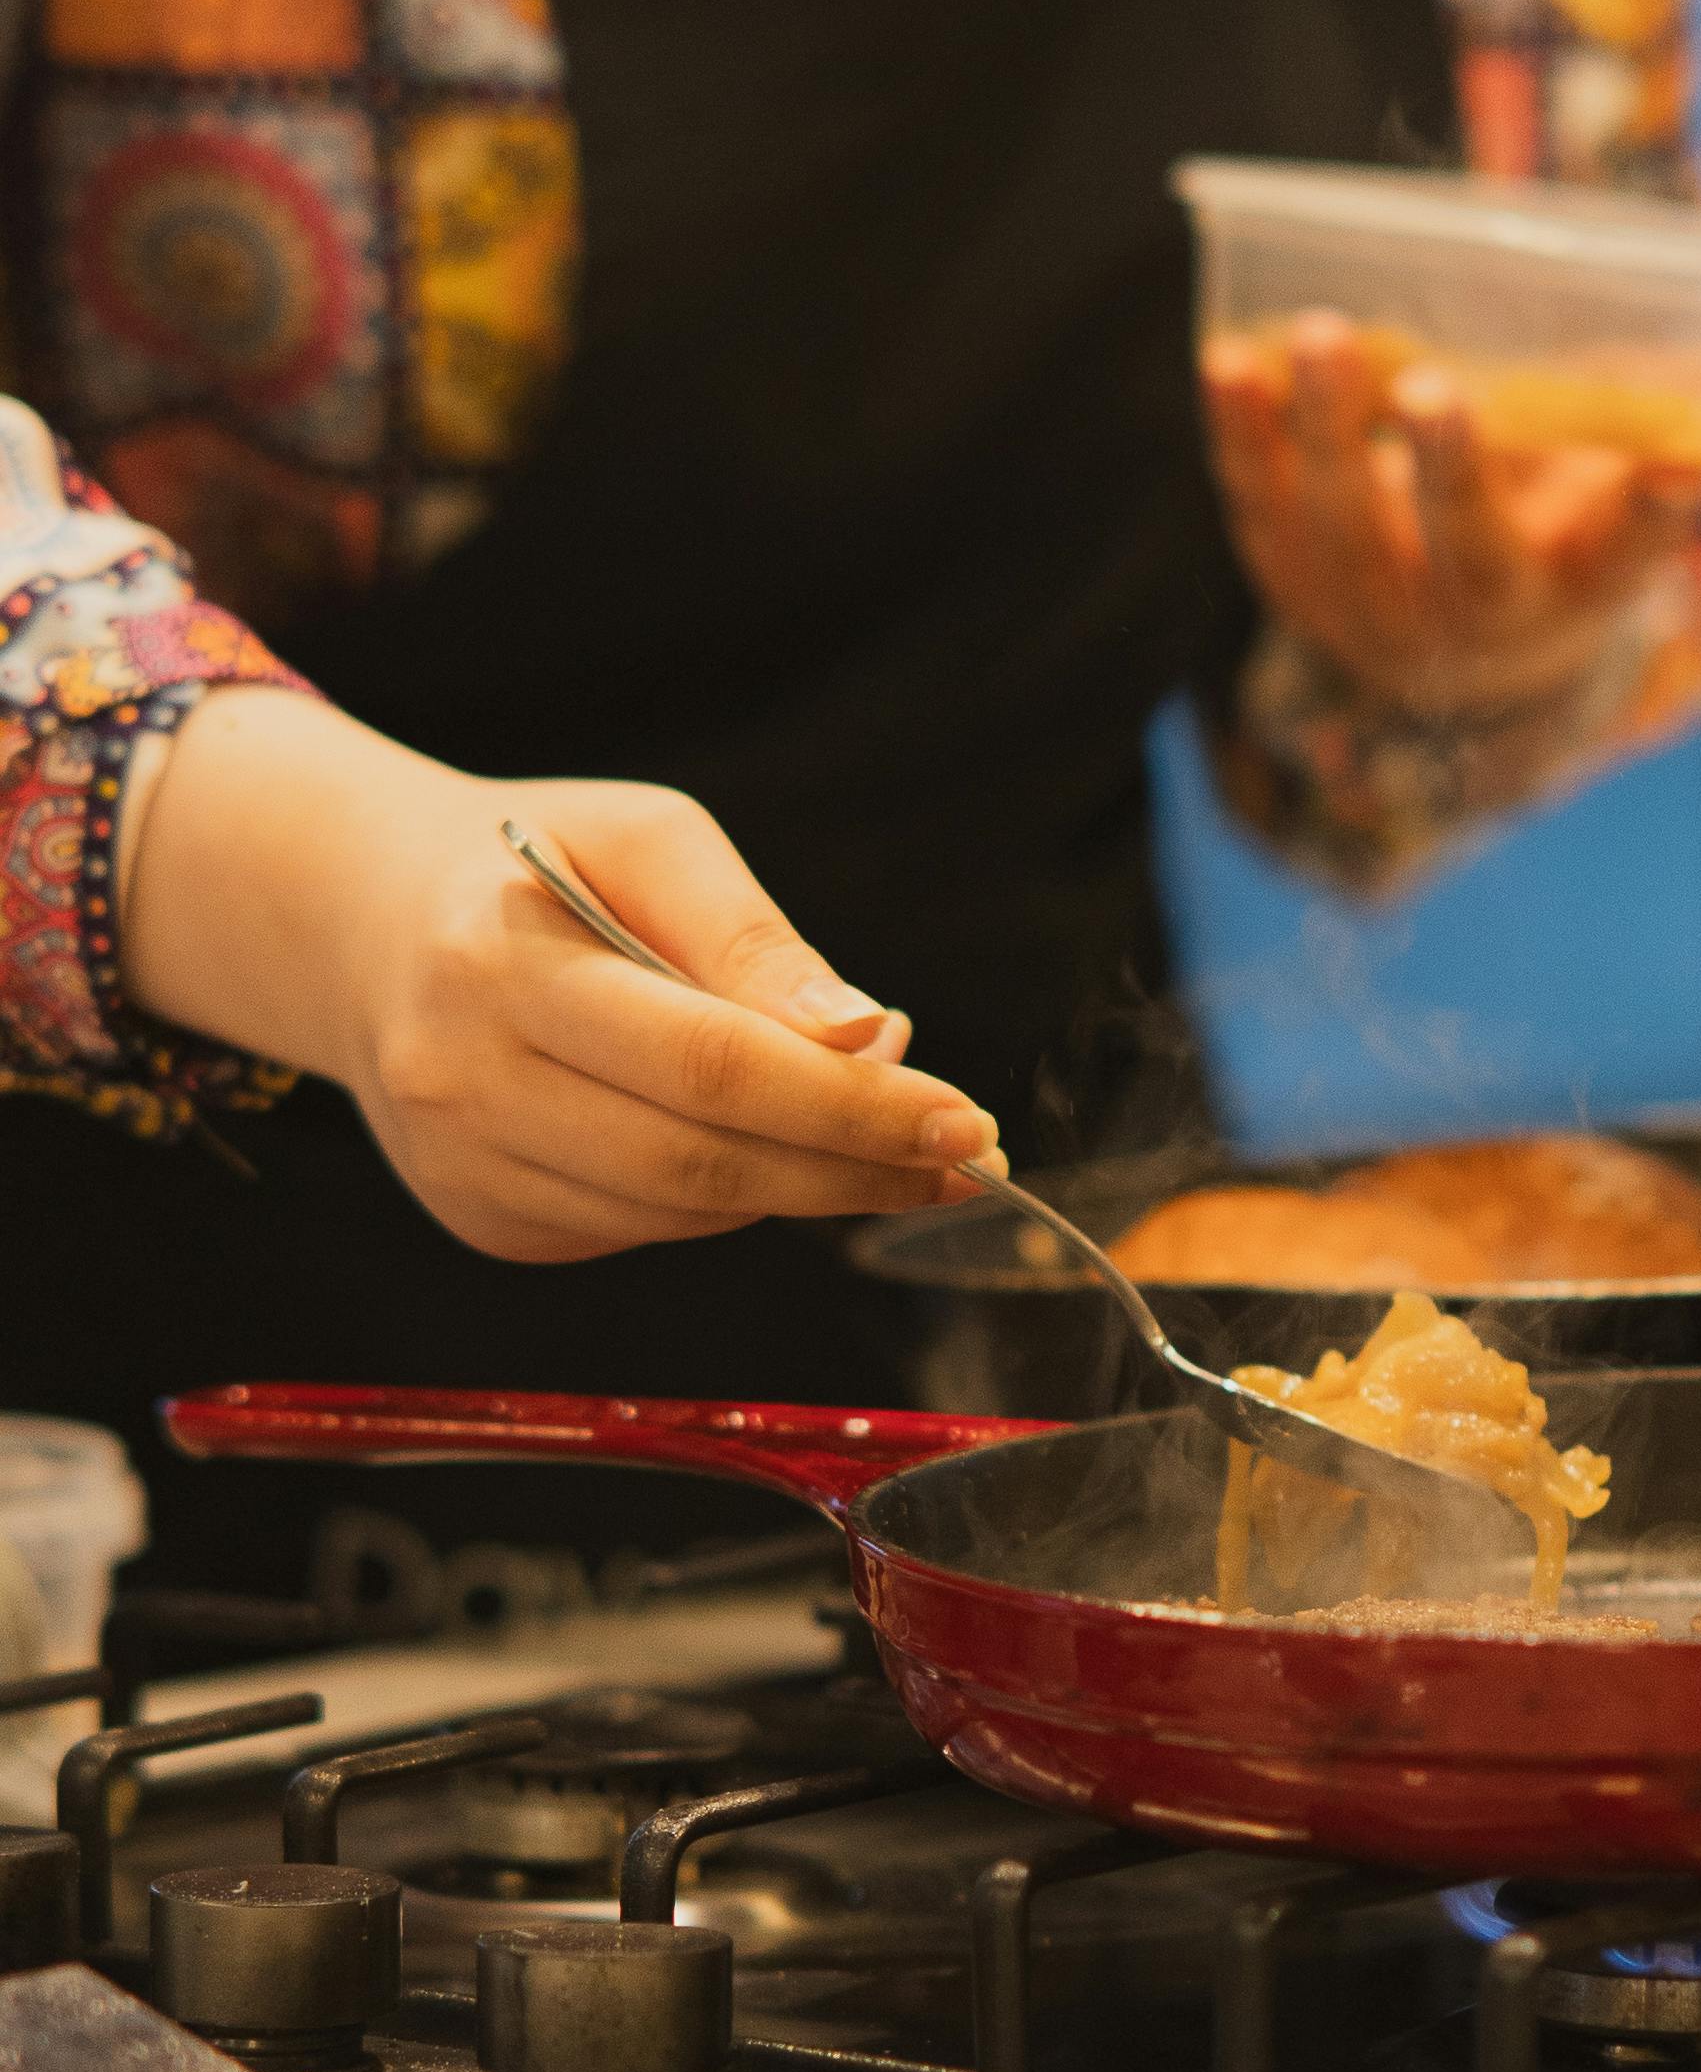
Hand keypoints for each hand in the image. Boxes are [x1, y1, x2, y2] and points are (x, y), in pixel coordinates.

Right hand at [122, 691, 1001, 1262]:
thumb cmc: (532, 865)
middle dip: (852, 1167)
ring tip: (874, 1135)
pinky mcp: (480, 1221)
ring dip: (800, 1186)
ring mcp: (461, 1165)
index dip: (849, 1106)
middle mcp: (460, 1077)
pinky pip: (642, 1231)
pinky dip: (720, 1199)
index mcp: (497, 961)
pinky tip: (742, 1140)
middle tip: (964, 1156)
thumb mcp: (648, 840)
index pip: (709, 1063)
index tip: (964, 1120)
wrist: (365, 925)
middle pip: (701, 1163)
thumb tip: (865, 1034)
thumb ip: (753, 938)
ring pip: (680, 1214)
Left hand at [1202, 312, 1700, 720]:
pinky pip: (1259, 505)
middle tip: (1439, 394)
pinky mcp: (1291, 570)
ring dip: (1329, 434)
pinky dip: (1242, 438)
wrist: (1453, 657)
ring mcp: (1374, 599)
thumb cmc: (1568, 526)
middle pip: (1470, 549)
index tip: (1685, 462)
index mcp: (1584, 585)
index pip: (1633, 556)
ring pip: (1347, 526)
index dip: (1657, 514)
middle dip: (1453, 472)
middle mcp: (1481, 609)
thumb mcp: (1646, 475)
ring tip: (1322, 337)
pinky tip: (1230, 359)